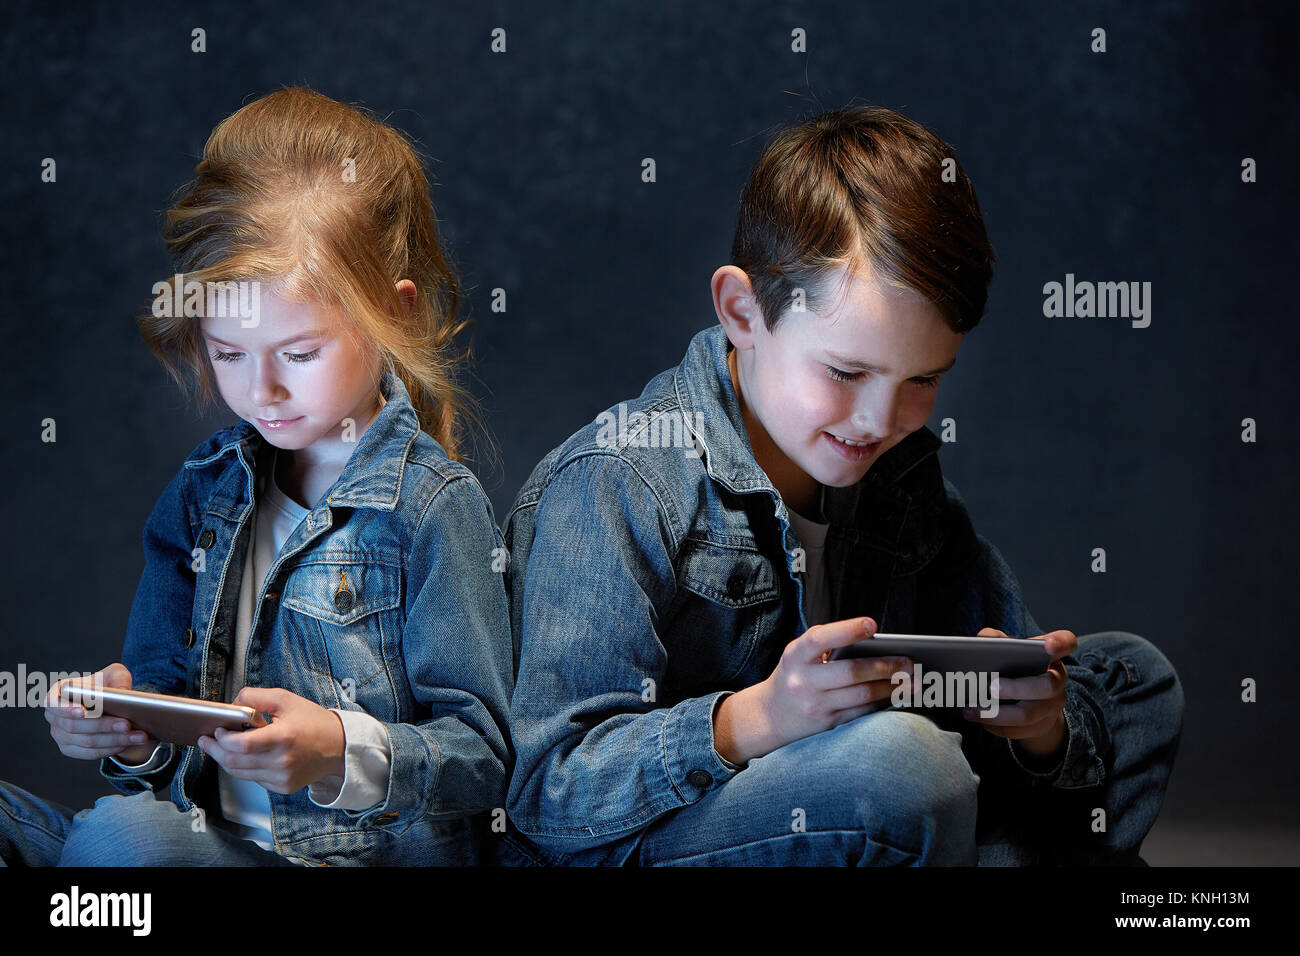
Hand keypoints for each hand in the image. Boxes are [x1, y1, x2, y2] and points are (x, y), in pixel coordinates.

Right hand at [44, 663, 155, 761]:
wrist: (108, 704)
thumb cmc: (105, 685)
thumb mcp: (115, 674)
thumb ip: (119, 678)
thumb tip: (123, 692)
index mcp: (58, 693)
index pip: (54, 703)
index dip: (66, 709)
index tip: (83, 712)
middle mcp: (54, 716)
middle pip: (75, 726)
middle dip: (103, 726)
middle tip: (127, 724)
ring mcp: (61, 735)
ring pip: (87, 742)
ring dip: (114, 739)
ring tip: (138, 735)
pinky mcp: (71, 749)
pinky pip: (91, 753)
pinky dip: (111, 749)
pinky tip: (129, 742)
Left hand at [197, 687, 344, 793]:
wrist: (338, 746)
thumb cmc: (313, 721)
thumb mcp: (286, 699)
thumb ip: (256, 697)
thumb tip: (232, 705)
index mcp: (283, 737)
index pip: (241, 745)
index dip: (223, 739)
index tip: (216, 730)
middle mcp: (282, 761)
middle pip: (234, 762)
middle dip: (215, 751)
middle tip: (207, 741)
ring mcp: (282, 777)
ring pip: (240, 773)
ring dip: (225, 760)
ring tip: (219, 748)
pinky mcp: (282, 787)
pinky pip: (254, 779)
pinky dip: (244, 768)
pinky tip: (244, 756)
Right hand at [714, 617, 912, 763]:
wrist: (769, 715)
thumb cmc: (793, 676)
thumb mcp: (798, 655)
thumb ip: (827, 646)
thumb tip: (873, 645)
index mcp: (795, 655)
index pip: (821, 639)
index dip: (847, 630)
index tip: (872, 626)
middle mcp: (803, 680)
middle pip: (850, 672)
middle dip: (884, 666)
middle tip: (909, 662)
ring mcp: (815, 705)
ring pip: (861, 694)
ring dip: (891, 686)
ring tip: (910, 680)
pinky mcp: (827, 723)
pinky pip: (861, 711)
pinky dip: (881, 702)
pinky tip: (895, 694)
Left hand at [963, 627, 1074, 757]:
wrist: (1028, 697)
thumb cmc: (1015, 666)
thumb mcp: (1006, 649)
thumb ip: (995, 639)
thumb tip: (982, 641)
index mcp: (1050, 655)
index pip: (1066, 643)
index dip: (1060, 643)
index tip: (1046, 645)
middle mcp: (1057, 680)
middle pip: (1047, 686)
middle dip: (1017, 688)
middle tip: (991, 687)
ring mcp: (1053, 705)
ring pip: (1028, 714)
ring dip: (996, 714)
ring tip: (973, 710)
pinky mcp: (1043, 725)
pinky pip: (1020, 731)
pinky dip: (997, 727)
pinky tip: (981, 720)